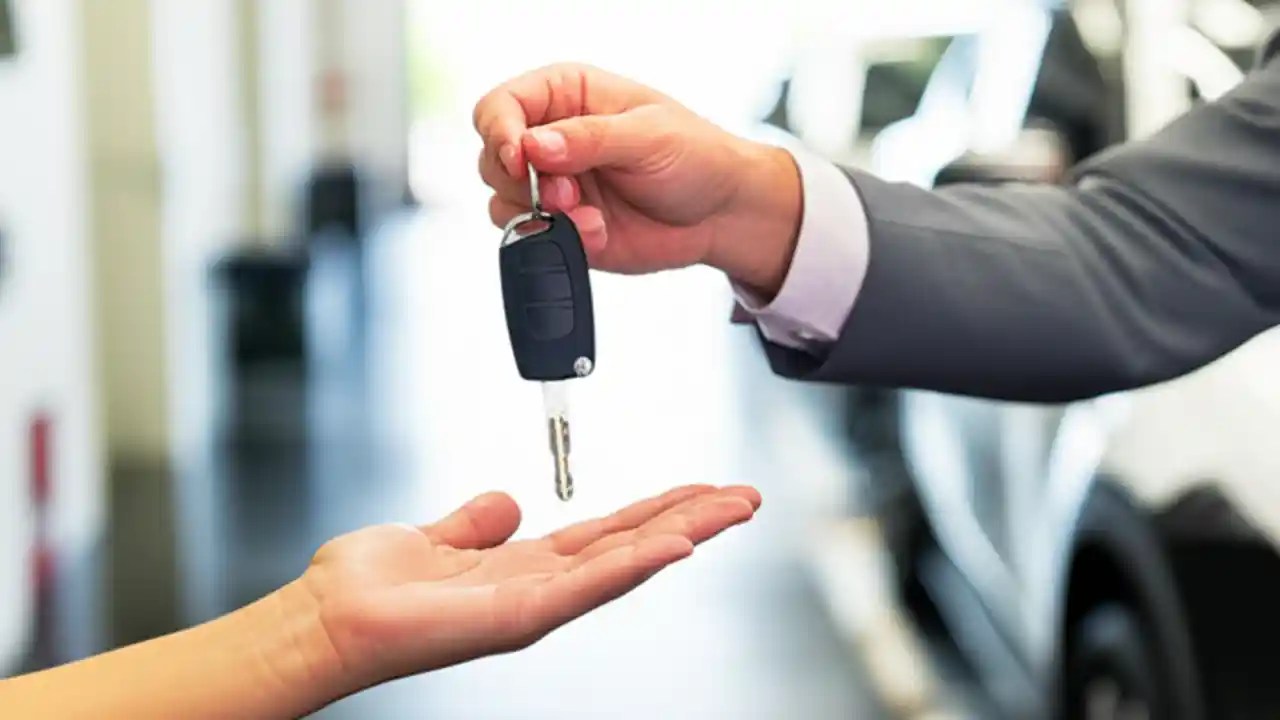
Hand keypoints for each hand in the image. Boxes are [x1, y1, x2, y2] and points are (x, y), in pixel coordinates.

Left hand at [294, 484, 760, 695]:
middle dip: (693, 520)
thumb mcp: (433, 536)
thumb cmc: (368, 586)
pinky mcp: (518, 617)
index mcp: (525, 568)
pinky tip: (676, 546)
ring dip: (683, 535)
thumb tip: (510, 500)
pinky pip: (587, 585)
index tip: (703, 489)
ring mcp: (535, 607)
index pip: (609, 534)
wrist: (325, 619)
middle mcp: (540, 589)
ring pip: (625, 563)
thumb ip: (475, 521)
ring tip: (732, 510)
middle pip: (632, 546)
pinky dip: (634, 565)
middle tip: (747, 496)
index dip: (659, 511)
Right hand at [474, 63, 802, 295]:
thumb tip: (534, 146)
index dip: (500, 131)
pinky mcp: (561, 226)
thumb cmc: (696, 156)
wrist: (721, 213)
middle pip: (491, 156)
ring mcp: (553, 185)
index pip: (502, 106)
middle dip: (521, 181)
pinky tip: (596, 233)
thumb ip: (589, 138)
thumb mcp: (648, 135)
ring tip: (589, 215)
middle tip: (566, 193)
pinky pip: (530, 236)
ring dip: (539, 214)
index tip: (519, 158)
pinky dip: (555, 240)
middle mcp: (551, 138)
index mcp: (567, 95)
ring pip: (501, 200)